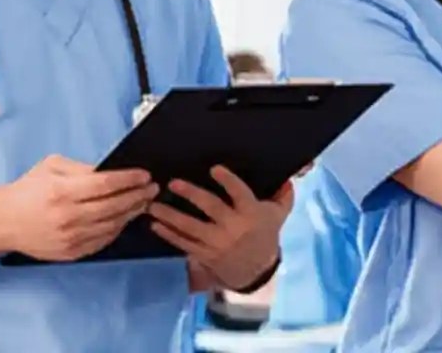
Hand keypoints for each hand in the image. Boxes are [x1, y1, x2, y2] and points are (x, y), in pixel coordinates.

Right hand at [0, 155, 157, 260]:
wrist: (2, 223)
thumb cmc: (28, 191)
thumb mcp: (51, 167)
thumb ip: (82, 168)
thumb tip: (111, 171)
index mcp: (62, 192)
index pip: (106, 184)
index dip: (130, 179)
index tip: (145, 175)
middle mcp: (67, 217)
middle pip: (114, 206)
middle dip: (138, 195)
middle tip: (153, 188)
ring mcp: (70, 238)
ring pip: (113, 225)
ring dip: (132, 213)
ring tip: (144, 202)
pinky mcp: (71, 253)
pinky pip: (103, 240)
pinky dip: (118, 228)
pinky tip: (125, 218)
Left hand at [148, 166, 294, 290]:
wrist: (256, 271)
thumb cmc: (265, 235)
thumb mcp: (279, 215)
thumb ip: (283, 195)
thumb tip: (289, 176)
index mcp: (252, 213)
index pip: (240, 193)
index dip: (228, 181)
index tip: (214, 169)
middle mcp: (233, 228)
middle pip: (211, 207)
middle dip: (191, 194)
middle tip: (173, 183)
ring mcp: (217, 243)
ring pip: (191, 227)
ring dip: (170, 216)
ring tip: (153, 205)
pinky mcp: (205, 255)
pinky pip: (184, 243)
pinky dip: (168, 234)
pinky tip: (155, 225)